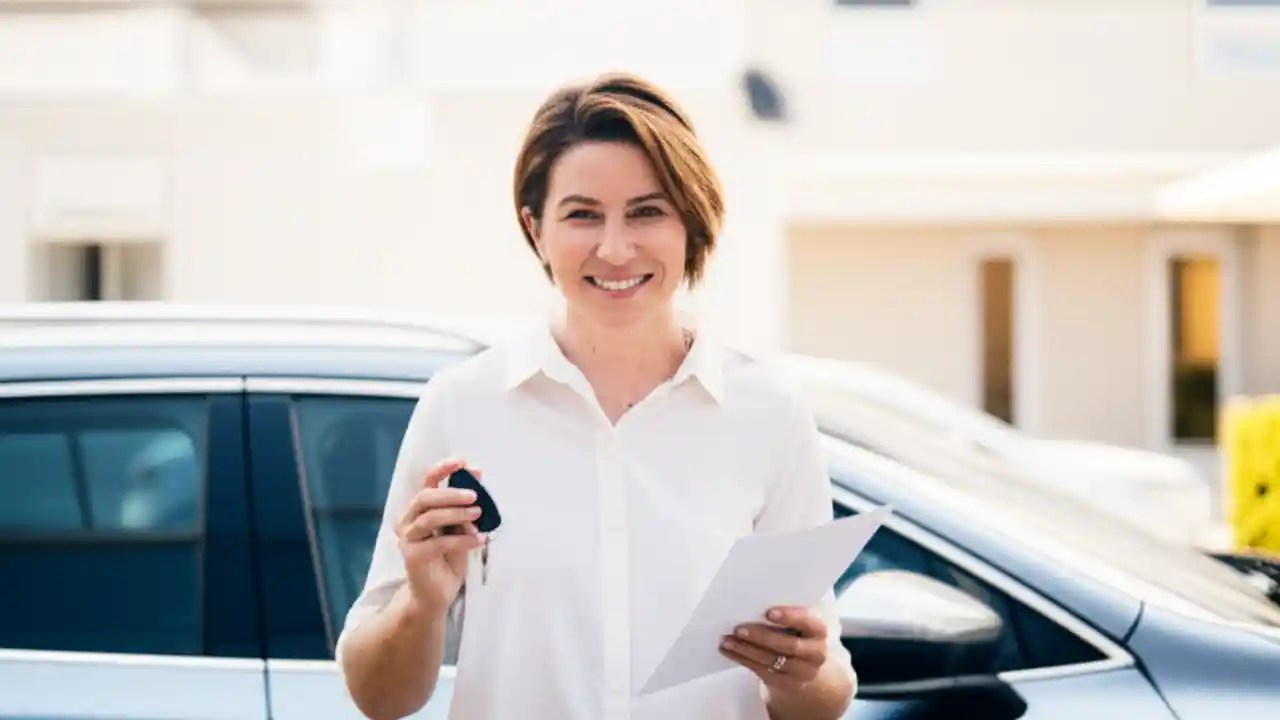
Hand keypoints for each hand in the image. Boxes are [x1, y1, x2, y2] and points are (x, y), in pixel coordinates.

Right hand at [396, 458, 486, 615]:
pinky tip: (480, 541)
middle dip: (451, 493)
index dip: (443, 469)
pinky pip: (438, 543)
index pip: (426, 481)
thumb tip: (478, 476)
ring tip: (479, 515)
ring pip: (429, 518)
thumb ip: (466, 506)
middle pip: (425, 497)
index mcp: (418, 509)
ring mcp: (408, 539)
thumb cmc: (448, 557)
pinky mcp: (413, 557)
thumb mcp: (461, 528)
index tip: (463, 462)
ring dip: (457, 514)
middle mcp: (408, 520)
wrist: (437, 594)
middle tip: (475, 496)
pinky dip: (462, 540)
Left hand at [719, 606, 828, 696]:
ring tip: (727, 640)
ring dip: (746, 649)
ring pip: (771, 660)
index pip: (807, 622)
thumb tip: (751, 602)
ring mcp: (801, 672)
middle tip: (739, 628)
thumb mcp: (797, 623)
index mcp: (818, 631)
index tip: (768, 612)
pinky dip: (741, 658)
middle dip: (761, 636)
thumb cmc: (794, 634)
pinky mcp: (784, 683)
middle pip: (788, 645)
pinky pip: (760, 670)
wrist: (802, 668)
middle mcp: (815, 654)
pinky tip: (727, 650)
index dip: (790, 617)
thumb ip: (784, 614)